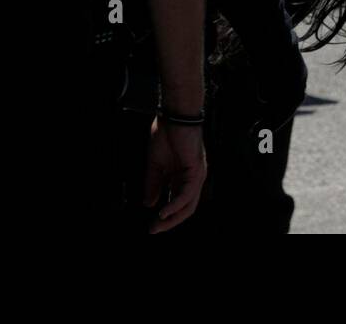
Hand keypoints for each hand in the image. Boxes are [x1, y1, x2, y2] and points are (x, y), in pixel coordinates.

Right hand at [142, 117, 206, 232]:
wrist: (175, 116)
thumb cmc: (167, 134)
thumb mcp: (155, 164)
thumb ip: (153, 184)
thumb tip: (149, 203)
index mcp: (182, 177)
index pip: (177, 203)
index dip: (165, 217)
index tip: (151, 226)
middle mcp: (193, 179)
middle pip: (185, 209)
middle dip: (169, 222)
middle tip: (153, 230)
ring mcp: (197, 175)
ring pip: (188, 205)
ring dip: (172, 218)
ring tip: (157, 225)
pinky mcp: (196, 170)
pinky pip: (187, 193)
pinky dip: (176, 205)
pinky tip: (163, 211)